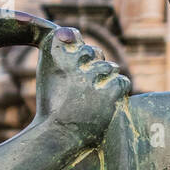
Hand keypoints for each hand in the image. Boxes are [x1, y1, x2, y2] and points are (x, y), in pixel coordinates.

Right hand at [35, 27, 129, 146]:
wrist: (56, 135)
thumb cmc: (50, 109)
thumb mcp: (47, 77)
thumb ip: (60, 54)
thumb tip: (68, 34)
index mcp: (57, 57)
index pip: (73, 34)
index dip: (76, 42)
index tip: (76, 54)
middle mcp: (75, 64)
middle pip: (94, 52)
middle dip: (94, 64)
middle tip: (87, 83)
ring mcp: (92, 79)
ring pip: (110, 68)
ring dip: (106, 78)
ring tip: (95, 95)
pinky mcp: (108, 94)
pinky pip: (122, 82)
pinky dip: (118, 88)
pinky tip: (109, 98)